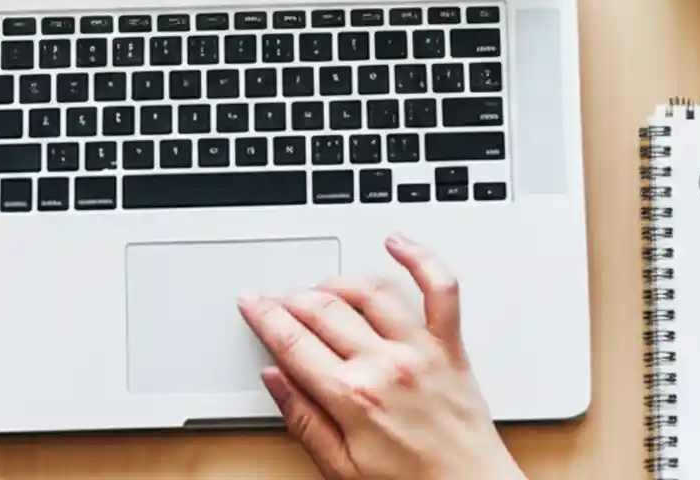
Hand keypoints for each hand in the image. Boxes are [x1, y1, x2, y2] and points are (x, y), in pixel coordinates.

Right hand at [239, 235, 524, 479]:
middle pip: (322, 310)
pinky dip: (421, 258)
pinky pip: (440, 288)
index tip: (249, 301)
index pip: (292, 341)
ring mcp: (419, 349)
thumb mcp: (340, 469)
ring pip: (368, 291)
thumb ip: (302, 419)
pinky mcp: (450, 345)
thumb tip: (274, 376)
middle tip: (275, 299)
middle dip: (290, 298)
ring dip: (336, 281)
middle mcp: (385, 365)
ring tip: (318, 288)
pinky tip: (397, 242)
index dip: (263, 316)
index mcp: (352, 397)